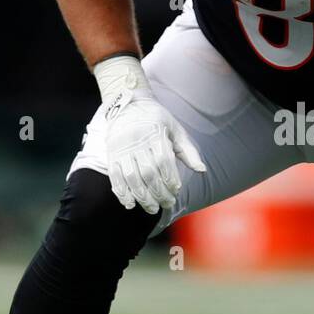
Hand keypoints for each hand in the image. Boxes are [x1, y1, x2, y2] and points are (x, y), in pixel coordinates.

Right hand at [103, 81, 204, 215]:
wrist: (128, 105)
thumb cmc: (157, 120)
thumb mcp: (175, 130)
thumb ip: (188, 151)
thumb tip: (202, 170)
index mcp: (155, 133)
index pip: (163, 160)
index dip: (170, 178)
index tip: (176, 190)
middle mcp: (137, 140)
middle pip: (148, 172)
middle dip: (158, 192)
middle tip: (167, 204)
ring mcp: (122, 148)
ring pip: (131, 177)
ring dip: (141, 196)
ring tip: (151, 208)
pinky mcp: (111, 154)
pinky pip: (114, 176)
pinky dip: (121, 192)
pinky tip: (130, 204)